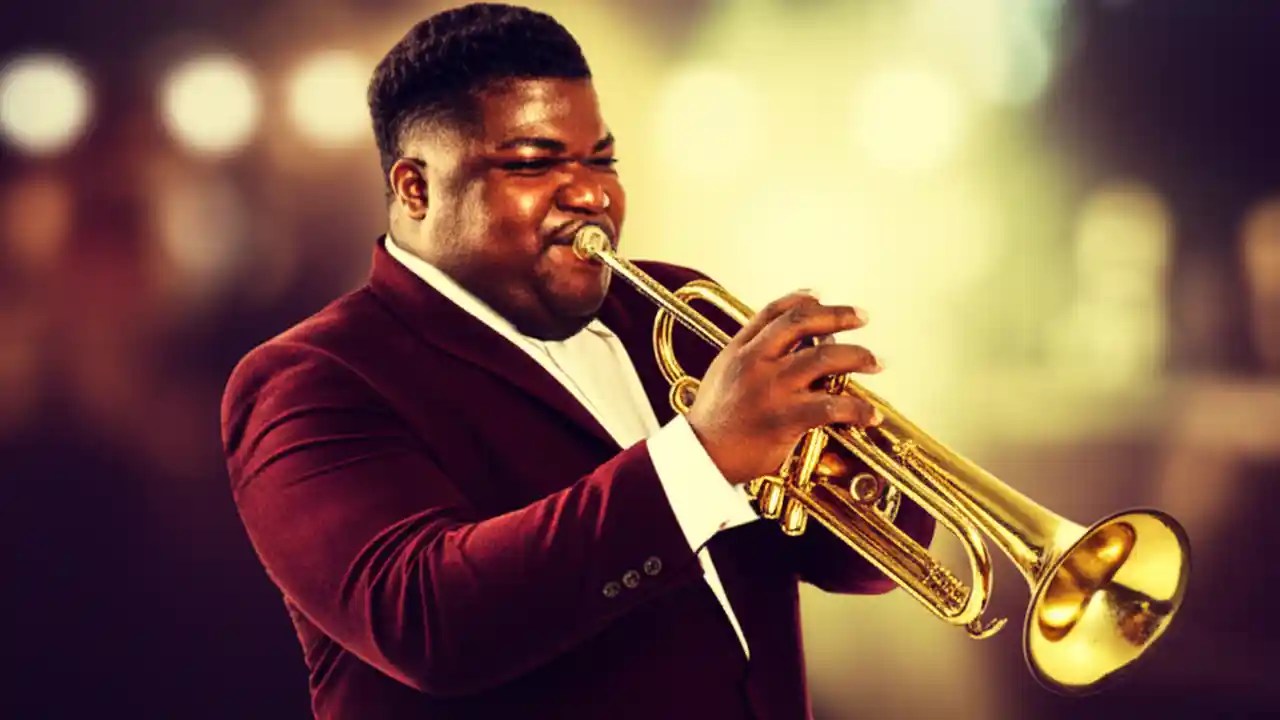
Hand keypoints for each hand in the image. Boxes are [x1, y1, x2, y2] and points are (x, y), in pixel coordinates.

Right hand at [684, 291, 882, 484]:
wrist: (702, 459)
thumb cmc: (715, 422)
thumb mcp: (723, 375)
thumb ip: (751, 355)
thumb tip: (790, 344)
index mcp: (739, 350)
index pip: (772, 312)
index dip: (800, 299)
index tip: (819, 296)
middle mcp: (755, 362)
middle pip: (802, 323)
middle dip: (838, 315)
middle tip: (862, 317)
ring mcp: (771, 389)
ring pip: (824, 358)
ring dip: (858, 356)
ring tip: (875, 362)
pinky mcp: (785, 418)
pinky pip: (832, 406)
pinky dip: (858, 410)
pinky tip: (870, 415)